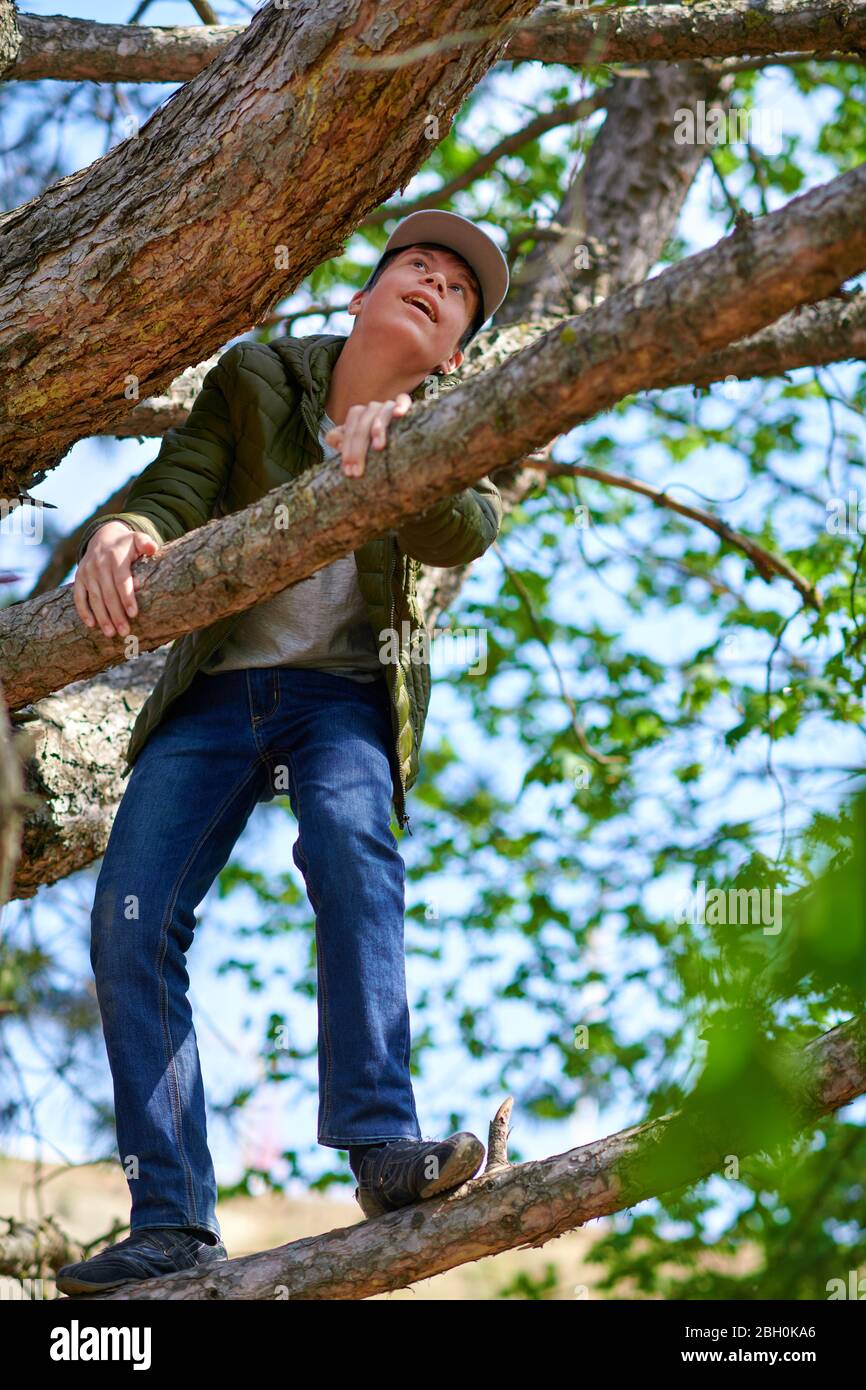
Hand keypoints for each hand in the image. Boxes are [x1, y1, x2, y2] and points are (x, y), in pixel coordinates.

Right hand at [73, 521, 158, 637]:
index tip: (134, 614)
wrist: (103, 536)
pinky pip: (79, 596)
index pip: (121, 580)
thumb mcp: (137, 539)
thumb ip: (145, 543)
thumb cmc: (126, 544)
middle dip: (116, 614)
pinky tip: (91, 624)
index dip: (127, 597)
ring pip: (94, 598)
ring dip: (102, 617)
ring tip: (111, 633)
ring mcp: (87, 572)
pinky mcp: (79, 578)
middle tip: (124, 632)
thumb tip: (153, 548)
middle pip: (108, 594)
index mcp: (115, 557)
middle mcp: (99, 565)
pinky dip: (83, 611)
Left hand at [325, 394, 412, 477]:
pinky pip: (404, 400)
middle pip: (362, 424)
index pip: (349, 429)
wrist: (405, 444)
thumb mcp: (359, 449)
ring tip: (378, 447)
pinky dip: (401, 405)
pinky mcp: (405, 405)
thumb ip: (344, 444)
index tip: (348, 471)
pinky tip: (399, 413)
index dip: (346, 450)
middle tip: (358, 471)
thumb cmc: (376, 448)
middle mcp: (371, 409)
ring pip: (380, 412)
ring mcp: (388, 406)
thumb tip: (335, 442)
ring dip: (378, 428)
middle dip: (358, 449)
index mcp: (358, 416)